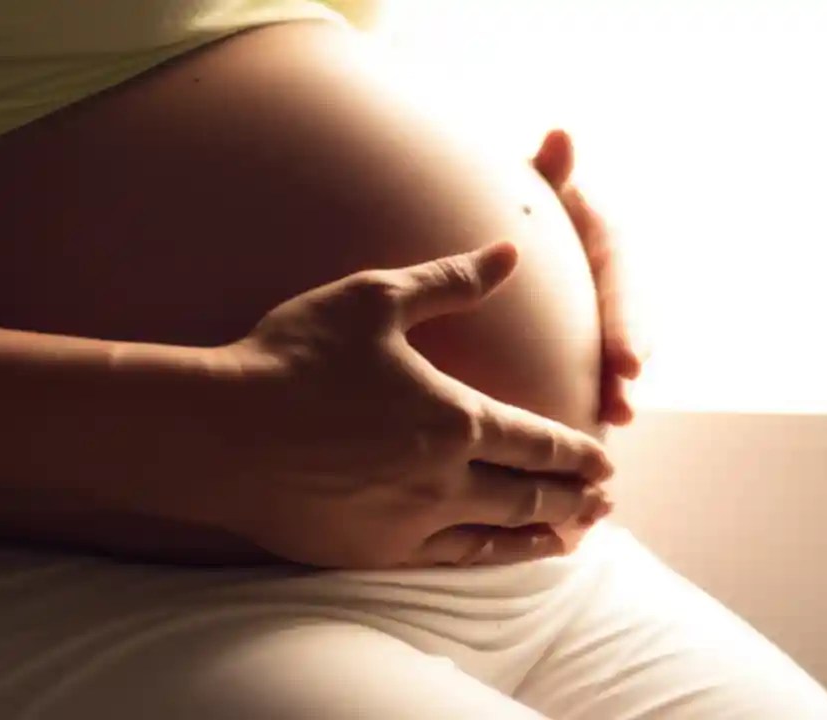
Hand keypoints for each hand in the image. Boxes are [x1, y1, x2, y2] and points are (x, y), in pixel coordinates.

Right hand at [197, 242, 614, 568]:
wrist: (218, 432)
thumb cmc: (293, 357)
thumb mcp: (374, 299)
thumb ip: (450, 279)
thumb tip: (510, 250)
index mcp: (455, 418)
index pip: (539, 442)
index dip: (580, 453)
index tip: (607, 460)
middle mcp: (445, 479)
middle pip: (532, 494)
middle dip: (576, 497)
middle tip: (605, 500)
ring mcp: (411, 523)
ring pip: (499, 535)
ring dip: (545, 533)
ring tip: (574, 535)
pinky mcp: (374, 550)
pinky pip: (450, 560)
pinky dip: (491, 557)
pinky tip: (501, 555)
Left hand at [533, 129, 646, 425]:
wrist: (496, 218)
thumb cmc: (516, 197)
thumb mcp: (535, 185)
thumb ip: (548, 171)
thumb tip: (560, 135)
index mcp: (605, 248)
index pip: (623, 291)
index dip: (629, 328)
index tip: (632, 363)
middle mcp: (604, 286)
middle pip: (622, 334)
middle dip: (622, 374)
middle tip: (621, 407)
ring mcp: (588, 314)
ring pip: (604, 360)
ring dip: (607, 394)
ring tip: (604, 427)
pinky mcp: (568, 337)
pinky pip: (577, 370)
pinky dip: (577, 399)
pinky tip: (563, 436)